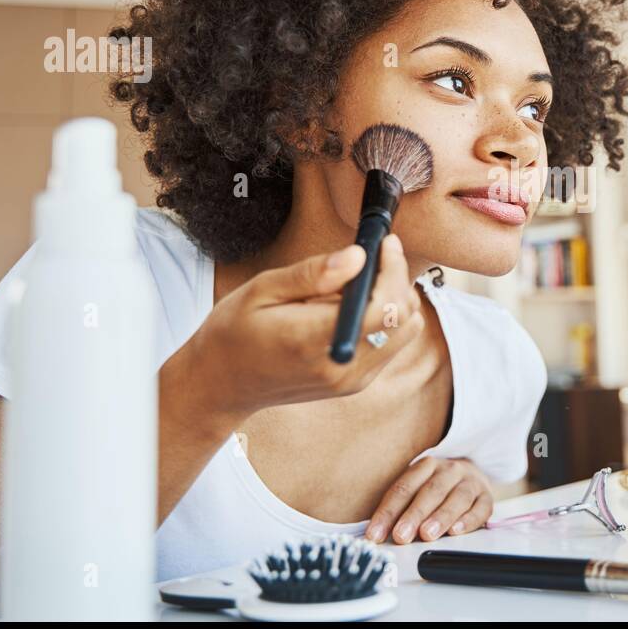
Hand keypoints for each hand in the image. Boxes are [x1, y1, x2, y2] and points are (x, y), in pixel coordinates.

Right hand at [180, 234, 424, 426]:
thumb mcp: (262, 290)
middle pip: (403, 319)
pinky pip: (391, 345)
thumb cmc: (234, 332)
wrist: (222, 384)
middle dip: (397, 281)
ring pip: (405, 332)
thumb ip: (313, 274)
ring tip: (357, 285)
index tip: (386, 243)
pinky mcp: (354, 384)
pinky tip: (351, 308)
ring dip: (393, 300)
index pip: (383, 307)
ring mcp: (351, 380)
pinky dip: (383, 319)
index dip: (394, 270)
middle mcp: (341, 366)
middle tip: (373, 257)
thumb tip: (358, 256)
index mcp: (314, 340)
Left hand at [365, 457, 493, 544]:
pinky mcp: (486, 497)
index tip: (375, 535)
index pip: (403, 488)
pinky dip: (469, 520)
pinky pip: (480, 508)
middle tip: (401, 536)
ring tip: (427, 535)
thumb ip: (400, 509)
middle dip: (414, 515)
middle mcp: (449, 470)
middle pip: (430, 492)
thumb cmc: (437, 488)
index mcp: (426, 465)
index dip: (388, 512)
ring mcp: (470, 482)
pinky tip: (456, 531)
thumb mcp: (417, 489)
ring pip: (457, 498)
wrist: (472, 475)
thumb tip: (377, 533)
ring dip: (441, 517)